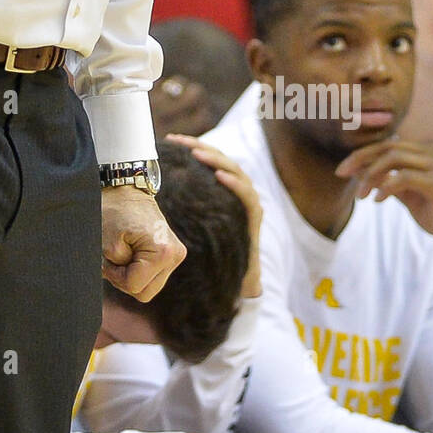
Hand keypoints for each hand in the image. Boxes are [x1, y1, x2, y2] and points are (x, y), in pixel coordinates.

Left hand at [100, 186, 185, 301]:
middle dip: (124, 278)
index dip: (115, 275)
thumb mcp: (107, 244)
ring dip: (132, 275)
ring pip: (149, 288)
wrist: (125, 189)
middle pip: (144, 293)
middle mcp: (175, 255)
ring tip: (123, 252)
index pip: (134, 286)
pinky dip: (138, 270)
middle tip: (113, 257)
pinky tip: (132, 253)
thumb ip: (116, 272)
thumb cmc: (113, 212)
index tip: (108, 255)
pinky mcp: (172, 255)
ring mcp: (176, 255)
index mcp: (163, 252)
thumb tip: (127, 285)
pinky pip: (152, 277)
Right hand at [166, 133, 262, 297]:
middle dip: (214, 158)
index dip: (236, 183)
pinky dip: (193, 146)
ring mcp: (230, 181)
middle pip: (233, 168)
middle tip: (194, 153)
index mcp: (251, 213)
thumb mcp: (243, 272)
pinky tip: (176, 142)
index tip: (220, 176)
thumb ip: (250, 282)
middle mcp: (243, 193)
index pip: (247, 193)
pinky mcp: (217, 173)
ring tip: (180, 143)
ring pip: (219, 157)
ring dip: (200, 147)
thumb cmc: (234, 259)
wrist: (229, 244)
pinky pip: (207, 154)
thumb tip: (256, 290)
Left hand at [335, 139, 432, 238]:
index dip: (365, 154)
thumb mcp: (414, 196)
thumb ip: (395, 181)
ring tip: (361, 195)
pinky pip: (405, 177)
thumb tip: (368, 172)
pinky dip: (386, 186)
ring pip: (394, 157)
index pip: (390, 144)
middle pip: (389, 146)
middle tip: (341, 174)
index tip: (344, 169)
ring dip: (371, 174)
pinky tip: (377, 200)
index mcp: (429, 152)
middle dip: (361, 158)